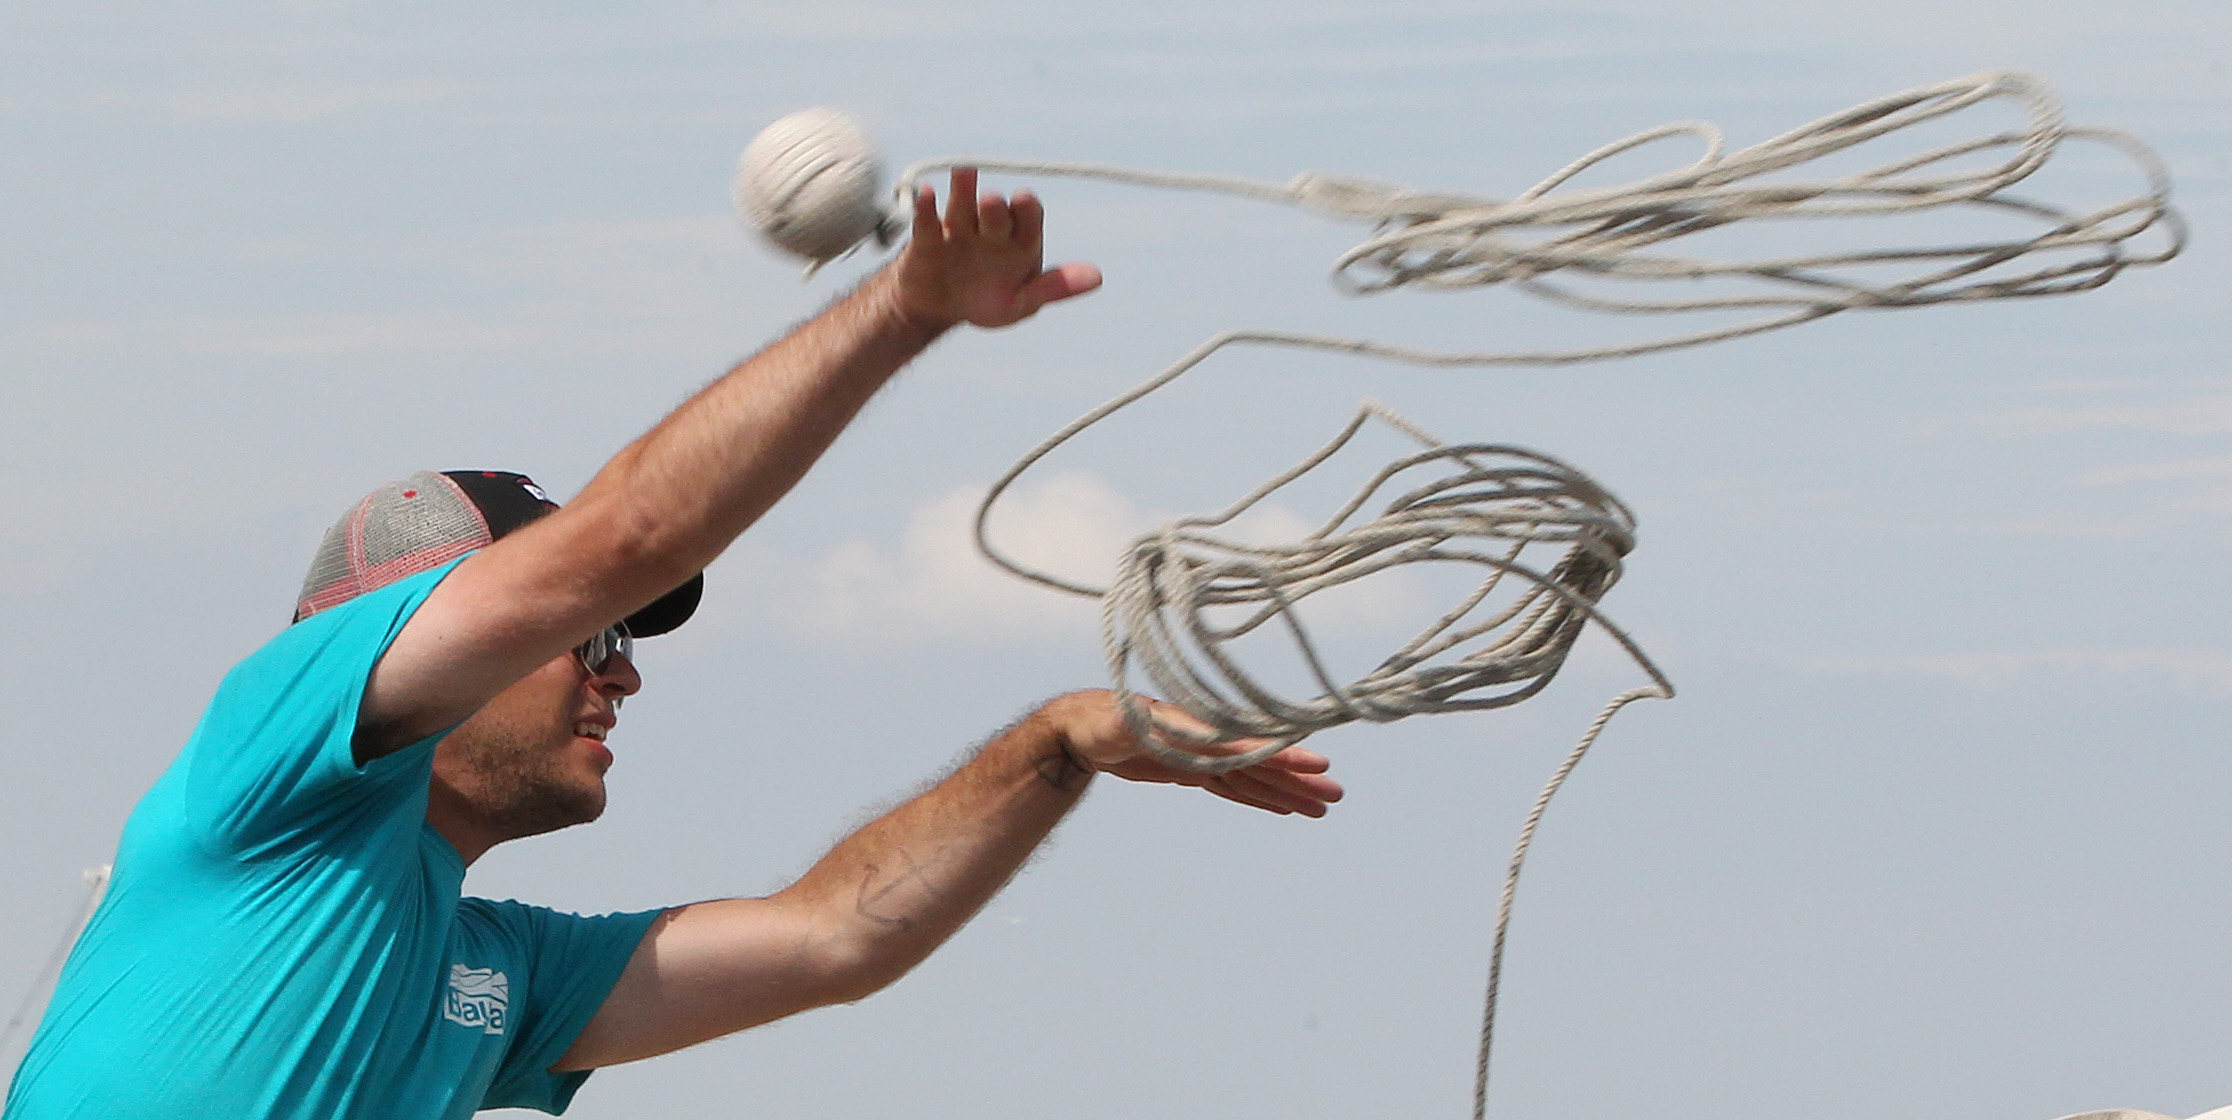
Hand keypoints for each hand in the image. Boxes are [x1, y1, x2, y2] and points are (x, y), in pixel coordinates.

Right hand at [892, 168, 1101, 330]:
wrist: (937, 310)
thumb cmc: (987, 301)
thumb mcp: (1023, 302)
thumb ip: (1055, 287)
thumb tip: (1098, 277)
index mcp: (1019, 239)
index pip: (1029, 216)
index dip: (1027, 208)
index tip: (1024, 201)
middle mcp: (991, 227)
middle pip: (995, 212)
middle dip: (994, 207)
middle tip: (992, 201)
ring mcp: (959, 228)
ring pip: (962, 206)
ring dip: (963, 189)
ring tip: (964, 169)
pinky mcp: (927, 238)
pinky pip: (926, 221)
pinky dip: (926, 207)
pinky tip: (927, 192)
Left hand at [1041, 690, 1343, 817]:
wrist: (1082, 726)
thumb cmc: (1102, 718)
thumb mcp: (1124, 723)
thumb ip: (1145, 724)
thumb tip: (1159, 720)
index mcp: (1200, 727)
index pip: (1250, 744)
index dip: (1284, 754)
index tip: (1319, 763)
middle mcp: (1209, 740)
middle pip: (1262, 764)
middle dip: (1298, 781)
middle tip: (1337, 798)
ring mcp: (1203, 755)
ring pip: (1253, 779)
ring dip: (1285, 794)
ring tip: (1321, 810)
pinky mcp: (1192, 769)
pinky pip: (1233, 787)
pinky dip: (1258, 798)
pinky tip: (1282, 808)